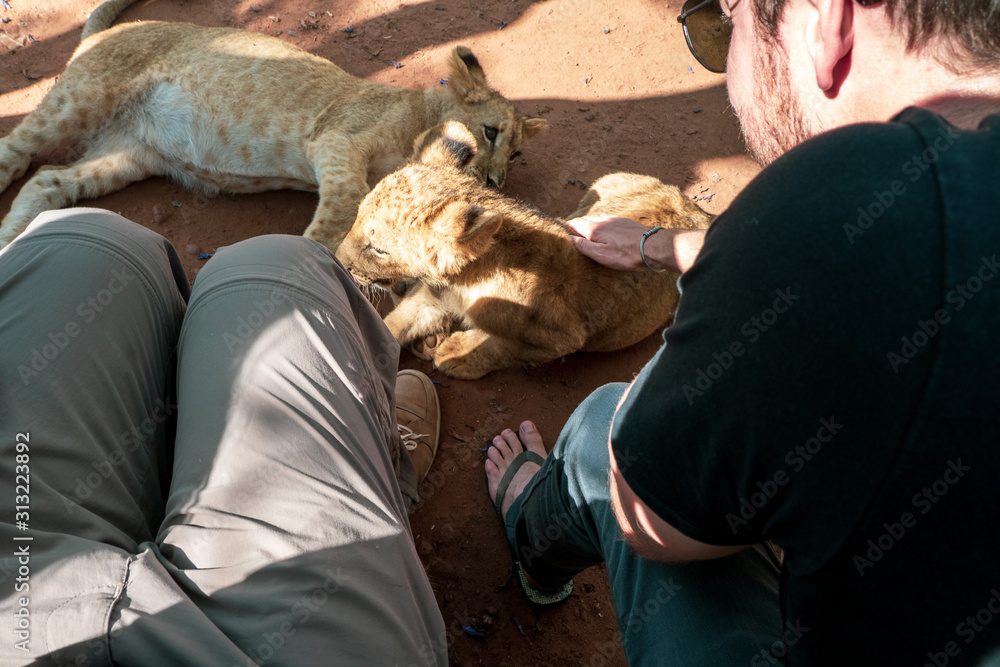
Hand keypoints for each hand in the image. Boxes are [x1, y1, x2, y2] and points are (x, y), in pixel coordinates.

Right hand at [566, 216, 705, 273]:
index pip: (574, 223)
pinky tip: (604, 232)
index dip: (565, 227)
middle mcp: (603, 220)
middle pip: (585, 219)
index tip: (559, 231)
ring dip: (589, 224)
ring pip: (596, 219)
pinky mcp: (624, 222)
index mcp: (594, 228)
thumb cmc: (626, 254)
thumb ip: (584, 246)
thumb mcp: (601, 255)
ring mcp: (615, 219)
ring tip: (585, 232)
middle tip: (570, 233)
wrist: (651, 246)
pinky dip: (601, 224)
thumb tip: (569, 238)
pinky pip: (607, 220)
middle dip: (576, 225)